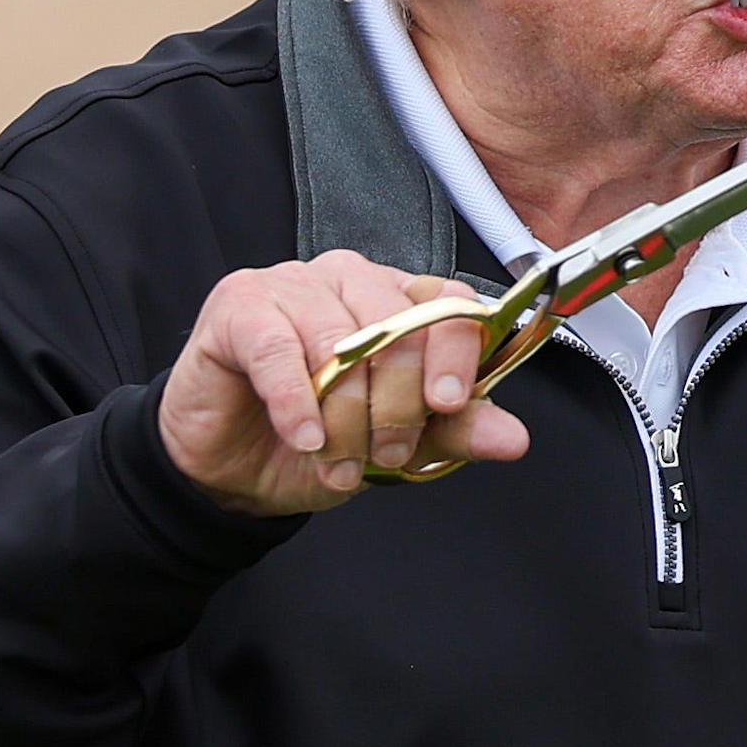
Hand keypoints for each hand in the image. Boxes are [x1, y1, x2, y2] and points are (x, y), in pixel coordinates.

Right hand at [158, 252, 526, 511]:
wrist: (233, 467)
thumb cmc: (317, 441)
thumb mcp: (395, 445)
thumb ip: (453, 432)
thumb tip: (513, 438)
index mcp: (400, 299)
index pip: (450, 303)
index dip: (456, 352)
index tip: (449, 401)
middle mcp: (351, 278)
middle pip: (399, 326)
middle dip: (398, 404)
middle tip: (386, 454)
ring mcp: (294, 283)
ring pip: (340, 340)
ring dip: (345, 415)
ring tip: (339, 460)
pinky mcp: (240, 304)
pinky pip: (279, 349)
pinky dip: (296, 401)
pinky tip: (304, 437)